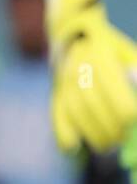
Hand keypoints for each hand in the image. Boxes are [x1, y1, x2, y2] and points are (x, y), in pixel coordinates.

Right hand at [48, 0, 136, 153]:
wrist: (75, 35)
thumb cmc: (111, 46)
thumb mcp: (127, 51)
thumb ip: (134, 65)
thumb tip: (135, 81)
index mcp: (100, 56)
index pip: (114, 92)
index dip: (126, 112)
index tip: (133, 121)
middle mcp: (77, 69)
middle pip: (94, 106)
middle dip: (110, 128)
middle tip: (122, 139)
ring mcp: (62, 83)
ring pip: (77, 114)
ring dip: (93, 135)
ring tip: (107, 146)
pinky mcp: (54, 96)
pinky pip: (56, 118)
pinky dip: (63, 135)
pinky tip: (74, 148)